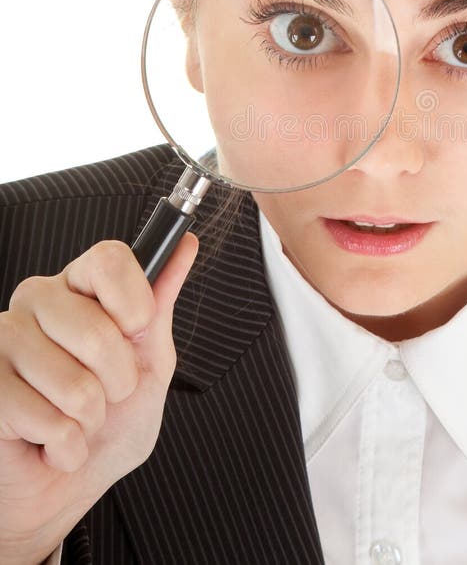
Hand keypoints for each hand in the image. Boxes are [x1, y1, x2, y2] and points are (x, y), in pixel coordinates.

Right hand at [0, 233, 197, 564]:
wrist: (70, 485)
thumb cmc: (112, 423)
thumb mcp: (151, 361)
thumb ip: (161, 304)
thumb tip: (185, 246)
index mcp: (80, 287)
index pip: (109, 259)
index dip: (134, 301)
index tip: (137, 329)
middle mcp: (38, 302)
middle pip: (99, 330)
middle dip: (119, 380)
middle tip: (104, 393)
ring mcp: (4, 341)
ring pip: (76, 383)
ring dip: (89, 418)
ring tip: (74, 419)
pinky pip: (46, 419)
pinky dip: (64, 445)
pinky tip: (48, 441)